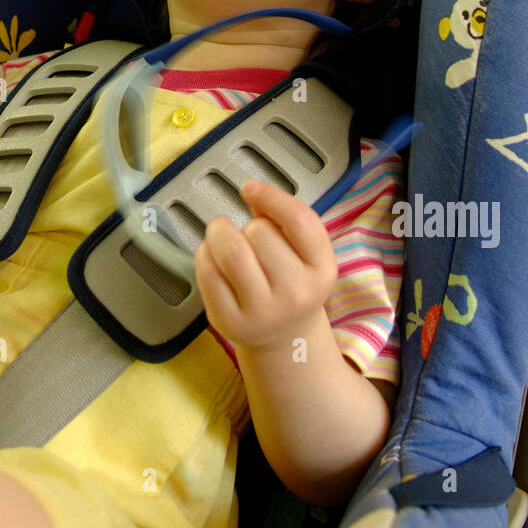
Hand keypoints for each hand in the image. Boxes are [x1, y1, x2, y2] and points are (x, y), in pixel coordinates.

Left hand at [194, 179, 337, 352]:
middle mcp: (297, 294)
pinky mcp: (230, 322)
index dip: (271, 196)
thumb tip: (252, 191)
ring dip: (219, 232)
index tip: (249, 188)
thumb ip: (283, 219)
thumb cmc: (290, 282)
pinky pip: (208, 272)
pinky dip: (204, 254)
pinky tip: (212, 257)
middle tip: (247, 238)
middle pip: (260, 232)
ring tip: (221, 236)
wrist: (286, 338)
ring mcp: (263, 312)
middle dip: (247, 225)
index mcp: (322, 270)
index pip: (300, 221)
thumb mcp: (304, 254)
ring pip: (232, 250)